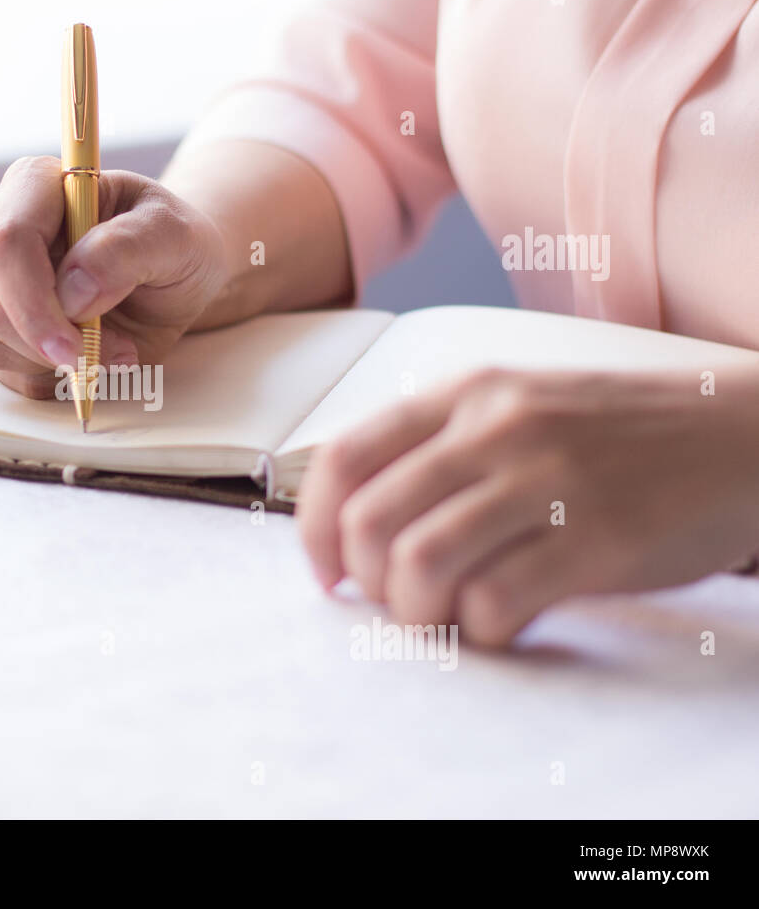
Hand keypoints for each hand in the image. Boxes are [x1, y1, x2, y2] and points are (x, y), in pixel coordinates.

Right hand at [0, 155, 227, 396]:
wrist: (168, 280)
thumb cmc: (170, 245)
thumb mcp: (175, 236)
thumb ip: (129, 247)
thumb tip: (74, 286)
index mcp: (35, 184)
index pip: (6, 241)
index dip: (35, 301)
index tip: (77, 345)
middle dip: (52, 343)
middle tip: (114, 350)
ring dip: (51, 361)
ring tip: (107, 344)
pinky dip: (44, 374)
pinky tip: (80, 352)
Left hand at [296, 367, 758, 645]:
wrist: (744, 435)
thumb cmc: (619, 435)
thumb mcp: (519, 409)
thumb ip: (442, 450)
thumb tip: (359, 529)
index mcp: (466, 394)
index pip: (345, 457)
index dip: (312, 527)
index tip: (326, 573)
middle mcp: (495, 429)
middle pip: (369, 522)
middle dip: (367, 583)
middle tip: (399, 603)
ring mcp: (546, 481)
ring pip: (419, 564)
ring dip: (419, 615)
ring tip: (452, 619)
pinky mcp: (596, 539)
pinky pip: (494, 604)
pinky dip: (484, 632)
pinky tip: (508, 625)